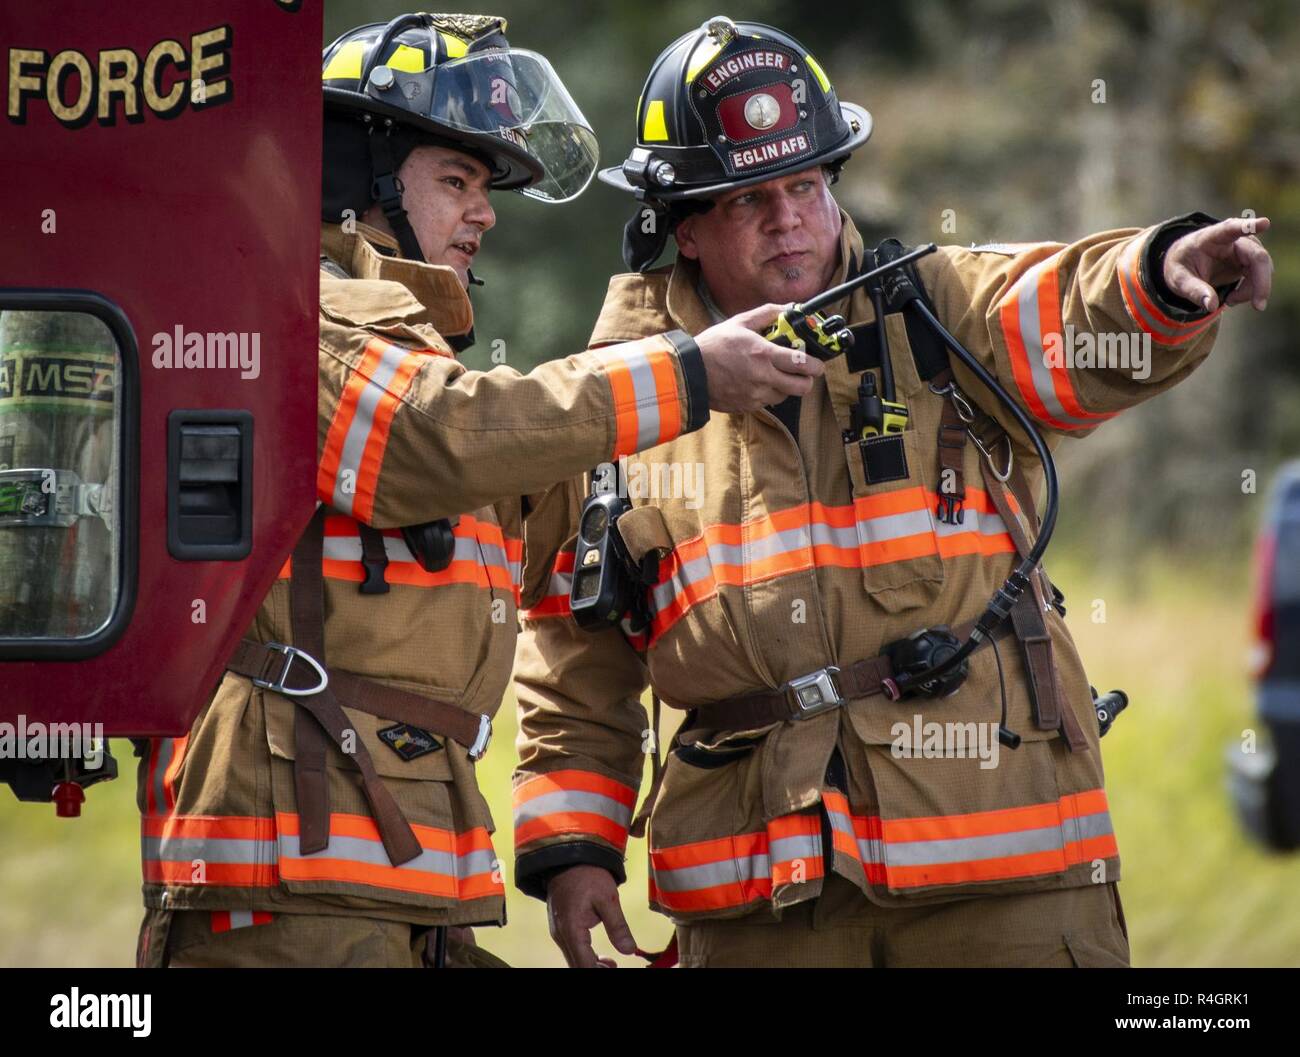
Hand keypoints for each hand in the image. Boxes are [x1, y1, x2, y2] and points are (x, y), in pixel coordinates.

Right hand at [546, 864, 635, 967]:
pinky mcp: (560, 928)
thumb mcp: (608, 898)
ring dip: (591, 965)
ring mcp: (558, 932)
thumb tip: (630, 951)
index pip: (584, 964)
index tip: (615, 969)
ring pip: (573, 959)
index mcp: (571, 930)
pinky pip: (572, 949)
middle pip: (577, 966)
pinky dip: (586, 956)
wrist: (569, 857)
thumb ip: (618, 926)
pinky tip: (601, 957)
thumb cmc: (588, 875)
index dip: (599, 971)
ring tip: (612, 964)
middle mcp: (561, 935)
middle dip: (596, 970)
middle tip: (616, 967)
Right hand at [695, 303, 825, 413]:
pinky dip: (768, 394)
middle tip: (802, 372)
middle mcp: (763, 377)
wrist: (690, 372)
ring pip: (785, 396)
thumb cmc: (713, 345)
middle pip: (802, 387)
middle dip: (807, 380)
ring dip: (786, 387)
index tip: (817, 363)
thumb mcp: (740, 322)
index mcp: (764, 354)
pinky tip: (758, 382)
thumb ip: (767, 314)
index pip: (802, 364)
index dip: (816, 365)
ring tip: (775, 375)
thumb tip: (789, 308)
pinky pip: (767, 402)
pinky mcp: (747, 406)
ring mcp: (756, 394)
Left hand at [1163, 216, 1271, 311]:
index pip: (1232, 229)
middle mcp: (1235, 240)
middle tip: (1258, 306)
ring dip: (1251, 290)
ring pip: (1262, 269)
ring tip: (1229, 301)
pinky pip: (1260, 276)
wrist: (1186, 263)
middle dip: (1261, 282)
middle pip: (1257, 257)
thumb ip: (1194, 291)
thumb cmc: (1182, 266)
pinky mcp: (1250, 261)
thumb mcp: (1179, 280)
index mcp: (1213, 237)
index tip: (1264, 223)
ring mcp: (1245, 249)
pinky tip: (1232, 298)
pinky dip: (1250, 291)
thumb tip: (1212, 306)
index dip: (1248, 226)